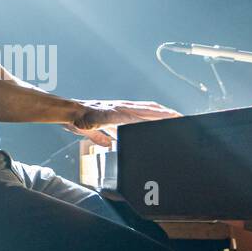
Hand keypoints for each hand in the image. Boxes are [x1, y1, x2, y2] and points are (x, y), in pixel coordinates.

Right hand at [63, 99, 181, 147]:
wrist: (67, 113)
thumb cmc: (79, 119)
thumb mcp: (92, 130)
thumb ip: (101, 136)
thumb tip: (108, 143)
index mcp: (120, 111)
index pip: (145, 110)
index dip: (161, 113)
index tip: (174, 117)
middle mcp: (122, 107)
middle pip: (150, 109)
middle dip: (168, 113)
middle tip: (184, 118)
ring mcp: (119, 109)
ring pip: (145, 110)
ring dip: (162, 114)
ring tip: (176, 118)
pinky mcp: (113, 114)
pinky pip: (134, 117)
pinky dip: (145, 119)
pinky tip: (154, 122)